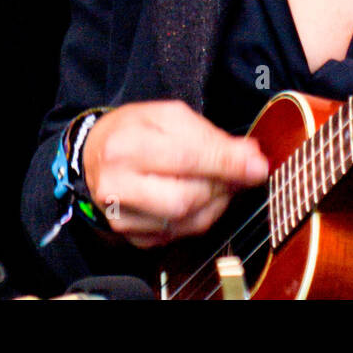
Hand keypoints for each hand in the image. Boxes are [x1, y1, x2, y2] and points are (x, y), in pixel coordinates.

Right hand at [82, 99, 268, 247]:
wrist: (94, 154)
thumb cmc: (136, 130)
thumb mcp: (170, 116)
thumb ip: (210, 136)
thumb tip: (249, 157)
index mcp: (127, 144)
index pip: (185, 158)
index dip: (227, 164)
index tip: (258, 166)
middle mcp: (117, 184)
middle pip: (185, 197)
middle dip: (223, 186)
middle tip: (244, 173)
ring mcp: (120, 215)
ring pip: (183, 221)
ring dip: (216, 203)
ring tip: (224, 182)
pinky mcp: (129, 235)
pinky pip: (175, 235)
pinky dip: (198, 218)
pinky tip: (202, 197)